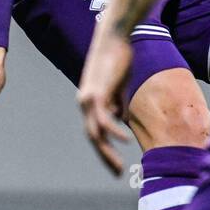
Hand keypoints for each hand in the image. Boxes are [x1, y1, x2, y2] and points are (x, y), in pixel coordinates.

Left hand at [76, 26, 132, 175]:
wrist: (114, 37)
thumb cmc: (118, 58)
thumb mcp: (118, 86)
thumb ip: (116, 102)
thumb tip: (118, 118)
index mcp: (90, 102)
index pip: (94, 132)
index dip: (105, 149)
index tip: (117, 164)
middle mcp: (85, 102)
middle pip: (93, 137)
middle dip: (105, 157)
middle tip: (118, 173)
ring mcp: (89, 98)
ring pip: (95, 132)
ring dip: (107, 151)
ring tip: (119, 166)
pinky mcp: (97, 92)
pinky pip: (103, 119)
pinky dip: (113, 132)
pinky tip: (124, 141)